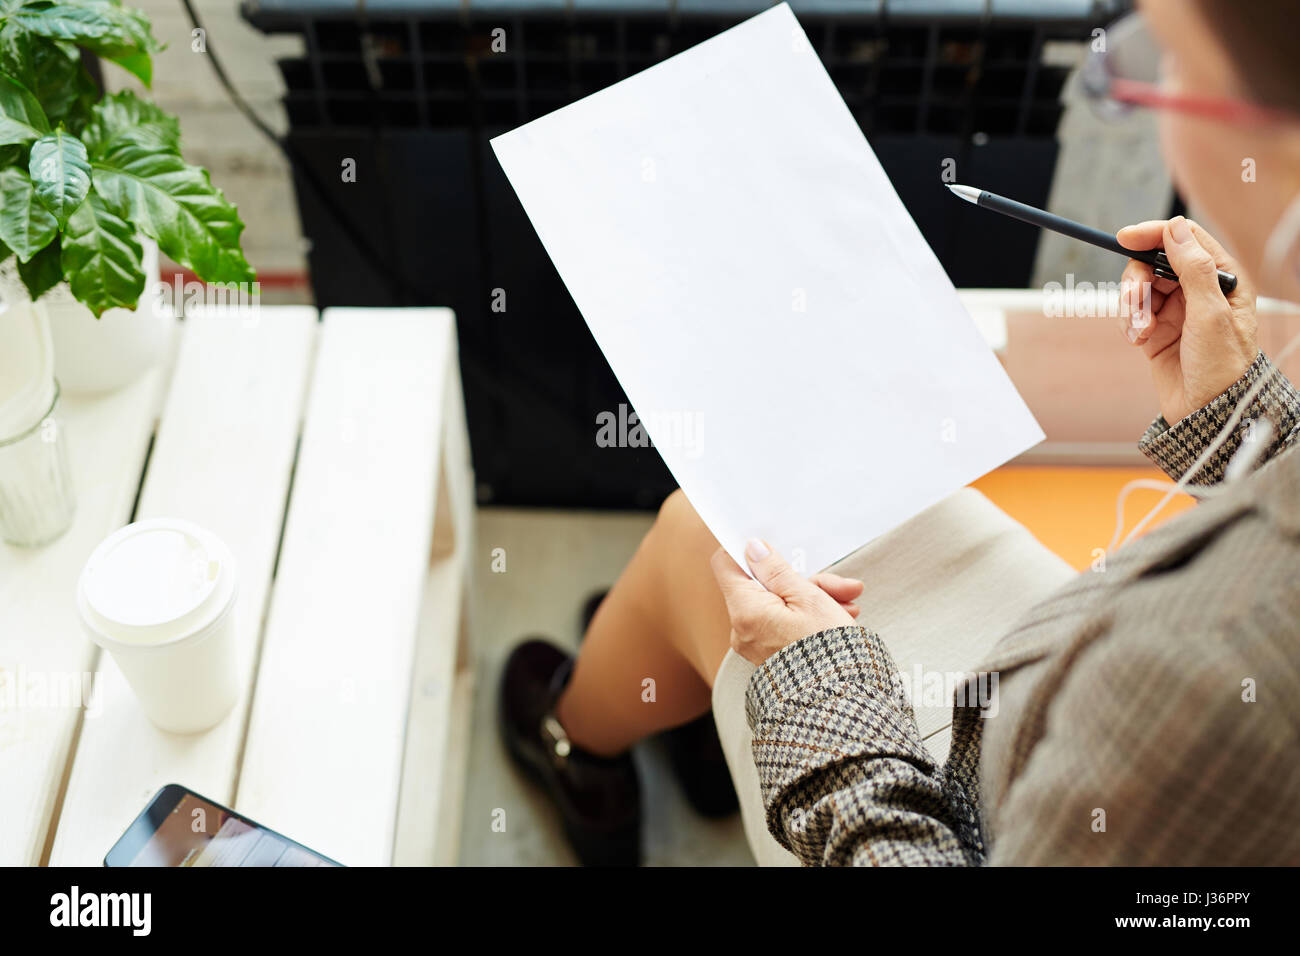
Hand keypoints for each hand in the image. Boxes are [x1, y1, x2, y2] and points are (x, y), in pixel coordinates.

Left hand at [709, 538, 858, 665]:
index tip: (771, 544)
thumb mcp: (807, 597)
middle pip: (763, 585)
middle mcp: (742, 628)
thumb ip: (776, 569)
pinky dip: (809, 617)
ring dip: (815, 598)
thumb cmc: (826, 650)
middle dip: (803, 580)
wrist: (840, 700)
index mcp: (745, 610)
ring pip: (779, 603)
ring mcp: (754, 643)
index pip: (725, 565)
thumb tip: (752, 548)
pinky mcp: (769, 654)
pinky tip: (841, 617)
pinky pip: (783, 623)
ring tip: (849, 604)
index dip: (745, 550)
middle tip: (838, 585)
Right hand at [1116, 216, 1257, 424]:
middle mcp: (1196, 290)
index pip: (1183, 239)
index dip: (1153, 234)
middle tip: (1134, 301)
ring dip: (1132, 308)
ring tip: (1140, 331)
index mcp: (1220, 277)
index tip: (1125, 238)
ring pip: (1138, 289)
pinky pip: (1129, 315)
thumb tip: (1176, 228)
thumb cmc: (1221, 365)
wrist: (1207, 412)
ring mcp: (1174, 311)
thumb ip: (1193, 268)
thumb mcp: (1211, 313)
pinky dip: (1128, 326)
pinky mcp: (1154, 332)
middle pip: (1152, 263)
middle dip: (1137, 281)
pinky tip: (1139, 343)